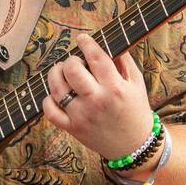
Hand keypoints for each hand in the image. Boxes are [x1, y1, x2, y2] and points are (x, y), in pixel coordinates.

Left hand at [42, 32, 153, 162]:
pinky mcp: (72, 129)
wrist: (134, 146)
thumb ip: (124, 61)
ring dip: (55, 74)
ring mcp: (82, 116)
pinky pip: (50, 111)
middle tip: (75, 62)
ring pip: (57, 88)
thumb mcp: (137, 83)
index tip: (82, 38)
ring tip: (61, 72)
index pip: (96, 57)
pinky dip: (48, 100)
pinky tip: (57, 94)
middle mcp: (97, 101)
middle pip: (72, 70)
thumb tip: (108, 42)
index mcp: (115, 88)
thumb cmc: (136, 111)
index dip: (86, 43)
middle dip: (71, 60)